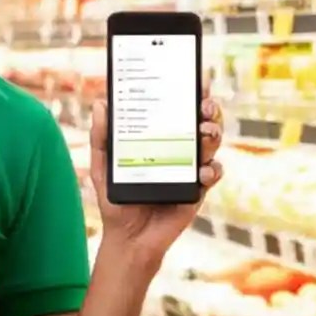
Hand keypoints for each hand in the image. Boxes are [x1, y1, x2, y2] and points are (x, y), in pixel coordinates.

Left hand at [89, 95, 224, 259]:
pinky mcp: (197, 189)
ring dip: (213, 134)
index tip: (196, 79)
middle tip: (204, 104)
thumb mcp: (102, 167)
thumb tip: (101, 104)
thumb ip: (101, 138)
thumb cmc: (115, 199)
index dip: (190, 93)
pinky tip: (202, 171)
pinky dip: (212, 170)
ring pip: (212, 144)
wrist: (128, 237)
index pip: (177, 110)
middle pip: (202, 121)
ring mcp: (191, 168)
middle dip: (209, 109)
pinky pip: (214, 174)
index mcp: (159, 138)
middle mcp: (179, 149)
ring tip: (204, 132)